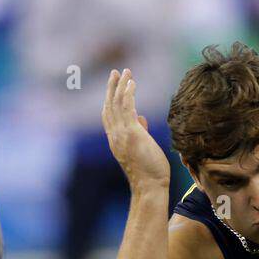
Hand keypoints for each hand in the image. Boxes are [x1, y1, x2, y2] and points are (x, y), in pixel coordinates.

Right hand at [102, 68, 169, 188]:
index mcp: (116, 141)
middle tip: (115, 72)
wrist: (149, 187)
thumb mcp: (143, 148)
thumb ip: (140, 131)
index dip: (110, 99)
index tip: (115, 85)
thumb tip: (141, 118)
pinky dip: (128, 93)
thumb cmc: (149, 172)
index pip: (109, 116)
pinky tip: (132, 82)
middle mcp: (115, 136)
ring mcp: (121, 135)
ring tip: (126, 72)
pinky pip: (126, 108)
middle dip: (112, 88)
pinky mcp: (131, 133)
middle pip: (109, 106)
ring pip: (116, 104)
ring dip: (120, 86)